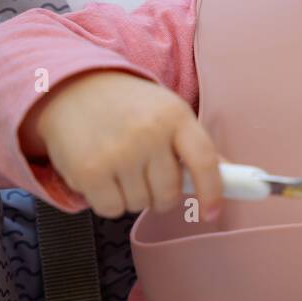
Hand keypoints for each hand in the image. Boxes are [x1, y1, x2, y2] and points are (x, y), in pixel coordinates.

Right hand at [22, 69, 225, 220]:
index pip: (205, 161)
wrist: (71, 87)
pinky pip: (112, 209)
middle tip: (146, 174)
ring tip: (120, 166)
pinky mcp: (89, 171)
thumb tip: (230, 176)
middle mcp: (149, 133)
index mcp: (175, 116)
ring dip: (132, 195)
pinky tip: (102, 175)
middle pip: (169, 193)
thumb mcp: (168, 112)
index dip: (213, 192)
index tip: (212, 213)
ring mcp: (118, 153)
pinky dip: (108, 201)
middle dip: (161, 194)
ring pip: (140, 204)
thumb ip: (195, 145)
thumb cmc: (128, 105)